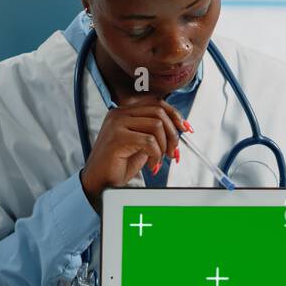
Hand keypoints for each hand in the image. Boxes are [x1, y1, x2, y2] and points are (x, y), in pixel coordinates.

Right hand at [80, 96, 184, 212]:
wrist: (100, 181)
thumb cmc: (120, 164)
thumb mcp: (142, 143)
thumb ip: (155, 132)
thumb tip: (180, 128)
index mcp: (124, 112)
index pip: (156, 103)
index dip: (175, 114)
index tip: (185, 128)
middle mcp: (119, 114)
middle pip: (159, 112)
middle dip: (172, 133)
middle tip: (173, 151)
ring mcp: (117, 124)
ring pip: (156, 125)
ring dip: (164, 145)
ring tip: (159, 159)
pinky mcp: (118, 137)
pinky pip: (149, 141)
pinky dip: (156, 154)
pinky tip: (150, 165)